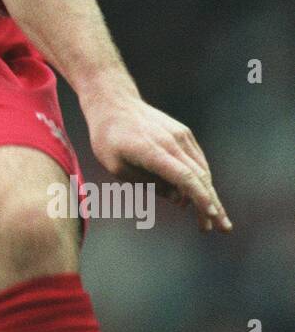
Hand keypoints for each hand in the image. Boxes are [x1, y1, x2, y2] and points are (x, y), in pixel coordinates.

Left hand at [84, 94, 230, 233]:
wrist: (114, 102)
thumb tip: (179, 200)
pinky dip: (202, 180)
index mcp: (151, 150)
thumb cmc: (108, 138)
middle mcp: (171, 141)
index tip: (210, 214)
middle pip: (199, 177)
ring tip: (214, 219)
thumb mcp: (117, 167)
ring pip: (202, 169)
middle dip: (212, 205)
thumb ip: (149, 184)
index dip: (199, 197)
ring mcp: (180, 135)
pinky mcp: (183, 133)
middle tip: (222, 229)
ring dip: (210, 195)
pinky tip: (202, 197)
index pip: (183, 176)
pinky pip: (197, 160)